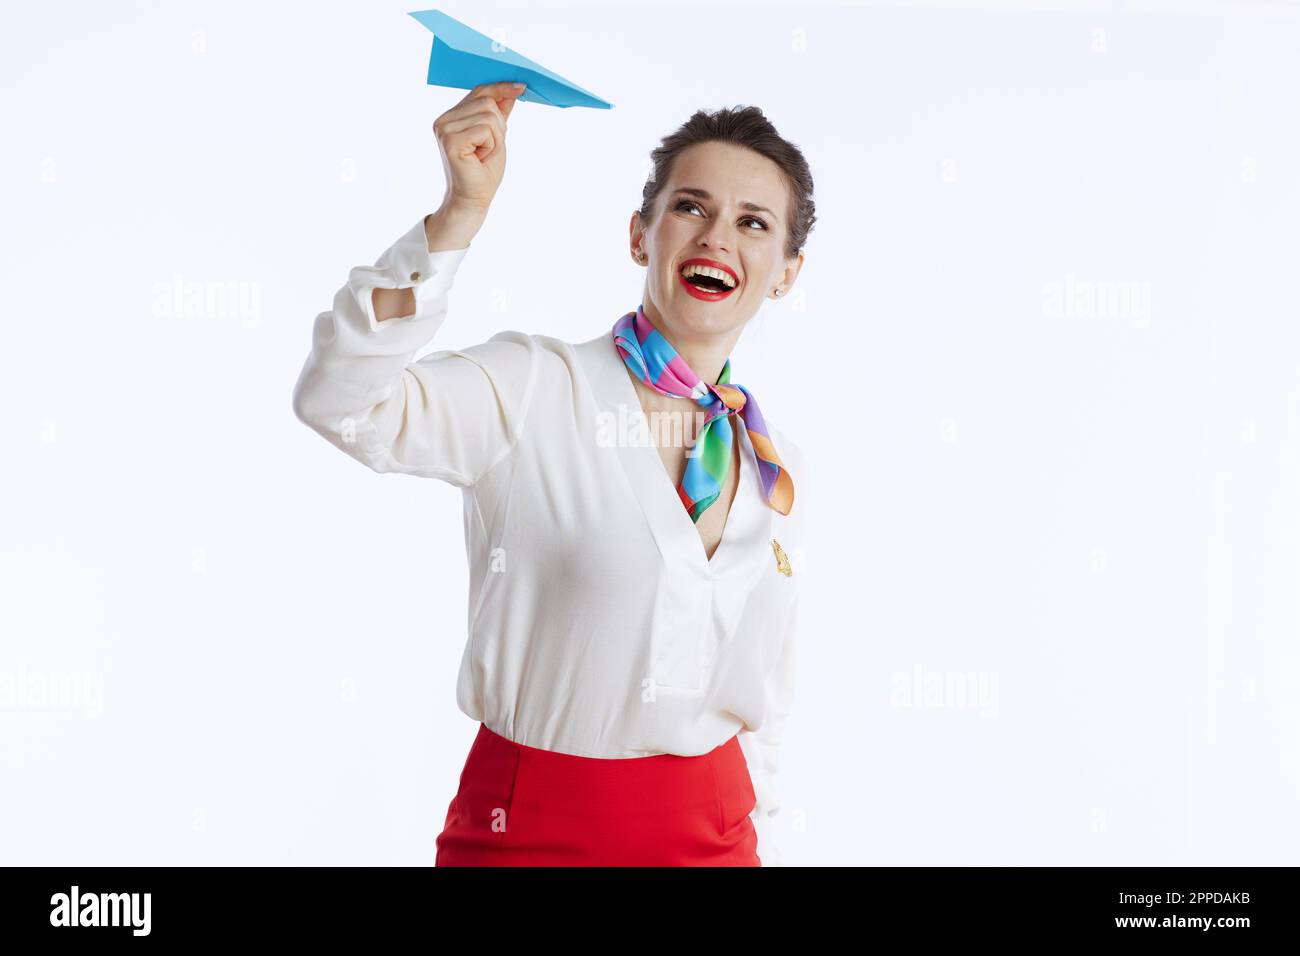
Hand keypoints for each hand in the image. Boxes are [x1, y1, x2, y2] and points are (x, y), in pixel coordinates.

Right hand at [433, 81, 525, 214]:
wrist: (473, 199)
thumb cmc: (483, 171)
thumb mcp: (496, 136)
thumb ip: (499, 112)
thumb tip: (513, 89)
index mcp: (451, 116)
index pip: (478, 92)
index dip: (500, 88)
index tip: (521, 86)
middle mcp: (443, 120)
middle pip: (487, 102)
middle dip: (499, 126)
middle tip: (489, 148)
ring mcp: (444, 129)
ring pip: (488, 116)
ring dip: (495, 138)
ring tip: (483, 154)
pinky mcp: (451, 140)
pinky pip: (485, 130)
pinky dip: (490, 145)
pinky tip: (479, 158)